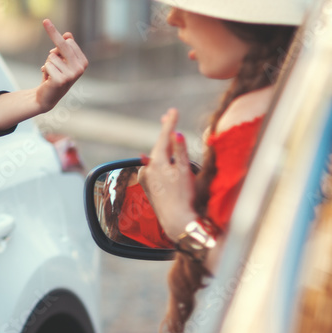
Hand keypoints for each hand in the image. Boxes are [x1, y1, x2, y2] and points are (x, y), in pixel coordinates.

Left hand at [35, 19, 87, 112]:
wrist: (47, 97)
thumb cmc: (54, 76)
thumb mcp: (61, 60)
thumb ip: (65, 47)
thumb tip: (68, 34)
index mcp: (83, 61)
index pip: (69, 41)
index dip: (56, 35)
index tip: (47, 22)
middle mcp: (80, 68)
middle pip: (63, 45)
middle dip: (53, 32)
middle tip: (45, 20)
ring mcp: (71, 75)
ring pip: (51, 56)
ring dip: (47, 64)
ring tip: (51, 74)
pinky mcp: (61, 80)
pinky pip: (47, 65)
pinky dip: (44, 70)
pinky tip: (48, 79)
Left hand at [138, 108, 197, 238]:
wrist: (176, 221)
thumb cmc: (184, 197)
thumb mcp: (185, 171)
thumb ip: (180, 151)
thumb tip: (176, 134)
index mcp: (157, 162)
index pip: (164, 137)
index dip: (170, 123)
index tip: (173, 111)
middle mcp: (148, 169)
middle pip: (158, 145)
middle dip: (165, 131)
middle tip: (168, 116)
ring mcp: (146, 178)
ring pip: (156, 157)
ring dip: (163, 145)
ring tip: (167, 132)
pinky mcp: (148, 186)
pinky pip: (153, 167)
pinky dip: (159, 159)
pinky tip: (161, 157)